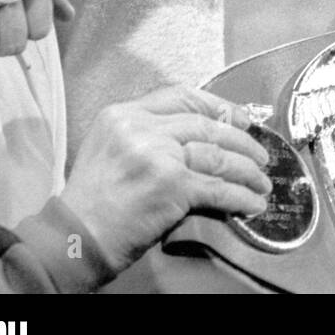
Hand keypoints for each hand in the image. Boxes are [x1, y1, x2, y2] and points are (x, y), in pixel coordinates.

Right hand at [62, 86, 272, 272]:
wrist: (74, 238)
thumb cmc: (93, 201)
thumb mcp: (110, 147)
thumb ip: (148, 133)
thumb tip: (200, 136)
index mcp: (124, 114)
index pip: (182, 96)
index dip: (218, 106)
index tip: (240, 117)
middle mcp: (140, 128)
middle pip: (206, 126)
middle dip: (241, 141)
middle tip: (260, 155)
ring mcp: (157, 155)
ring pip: (218, 155)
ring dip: (247, 171)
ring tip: (261, 182)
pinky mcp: (171, 185)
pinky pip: (218, 188)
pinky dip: (241, 197)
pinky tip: (252, 203)